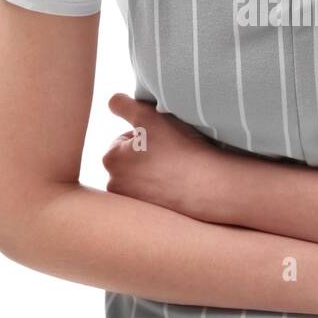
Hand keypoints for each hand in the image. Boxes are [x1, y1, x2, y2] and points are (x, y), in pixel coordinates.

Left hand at [102, 93, 224, 219]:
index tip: (164, 139)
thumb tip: (111, 102)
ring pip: (143, 177)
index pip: (125, 139)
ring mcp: (131, 203)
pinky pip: (153, 194)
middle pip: (132, 160)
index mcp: (110, 160)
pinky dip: (163, 187)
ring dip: (155, 171)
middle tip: (171, 153)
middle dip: (148, 155)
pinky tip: (178, 184)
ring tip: (176, 169)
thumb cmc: (178, 148)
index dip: (147, 135)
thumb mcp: (148, 116)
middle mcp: (114, 185)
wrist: (207, 186)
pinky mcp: (148, 216)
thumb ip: (123, 104)